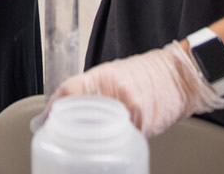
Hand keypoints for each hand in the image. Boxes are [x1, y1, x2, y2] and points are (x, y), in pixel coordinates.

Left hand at [41, 42, 223, 137]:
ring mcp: (128, 107)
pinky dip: (111, 146)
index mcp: (104, 75)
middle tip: (58, 137)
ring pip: (99, 131)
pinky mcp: (142, 123)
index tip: (42, 122)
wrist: (180, 74)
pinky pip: (120, 139)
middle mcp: (113, 89)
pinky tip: (107, 149)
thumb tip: (64, 108)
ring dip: (88, 141)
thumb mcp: (116, 74)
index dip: (53, 107)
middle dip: (68, 129)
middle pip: (80, 112)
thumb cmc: (148, 74)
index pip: (70, 90)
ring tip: (82, 147)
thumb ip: (93, 90)